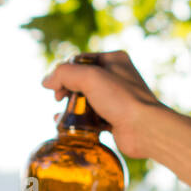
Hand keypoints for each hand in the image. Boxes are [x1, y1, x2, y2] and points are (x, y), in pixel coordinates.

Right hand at [40, 50, 165, 158]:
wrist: (145, 130)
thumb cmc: (122, 99)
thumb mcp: (90, 77)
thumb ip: (64, 74)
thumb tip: (46, 81)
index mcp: (114, 59)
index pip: (80, 60)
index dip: (65, 72)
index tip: (55, 87)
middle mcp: (117, 77)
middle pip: (82, 80)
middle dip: (66, 89)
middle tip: (58, 99)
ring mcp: (117, 99)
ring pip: (86, 99)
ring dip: (70, 106)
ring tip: (60, 115)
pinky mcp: (115, 119)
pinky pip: (92, 117)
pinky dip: (79, 121)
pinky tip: (68, 126)